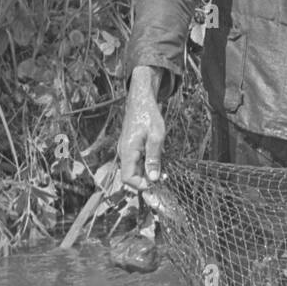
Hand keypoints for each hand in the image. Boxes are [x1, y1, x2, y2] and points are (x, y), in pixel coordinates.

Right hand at [117, 69, 167, 190]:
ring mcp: (125, 150)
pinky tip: (156, 156)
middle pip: (131, 176)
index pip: (128, 179)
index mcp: (127, 151)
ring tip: (161, 163)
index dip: (142, 185)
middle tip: (164, 174)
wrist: (140, 100)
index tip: (157, 182)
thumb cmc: (148, 115)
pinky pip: (136, 161)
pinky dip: (146, 163)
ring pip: (134, 169)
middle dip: (146, 179)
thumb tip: (154, 178)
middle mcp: (123, 153)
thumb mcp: (156, 137)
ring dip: (147, 171)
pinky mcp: (129, 147)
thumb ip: (154, 158)